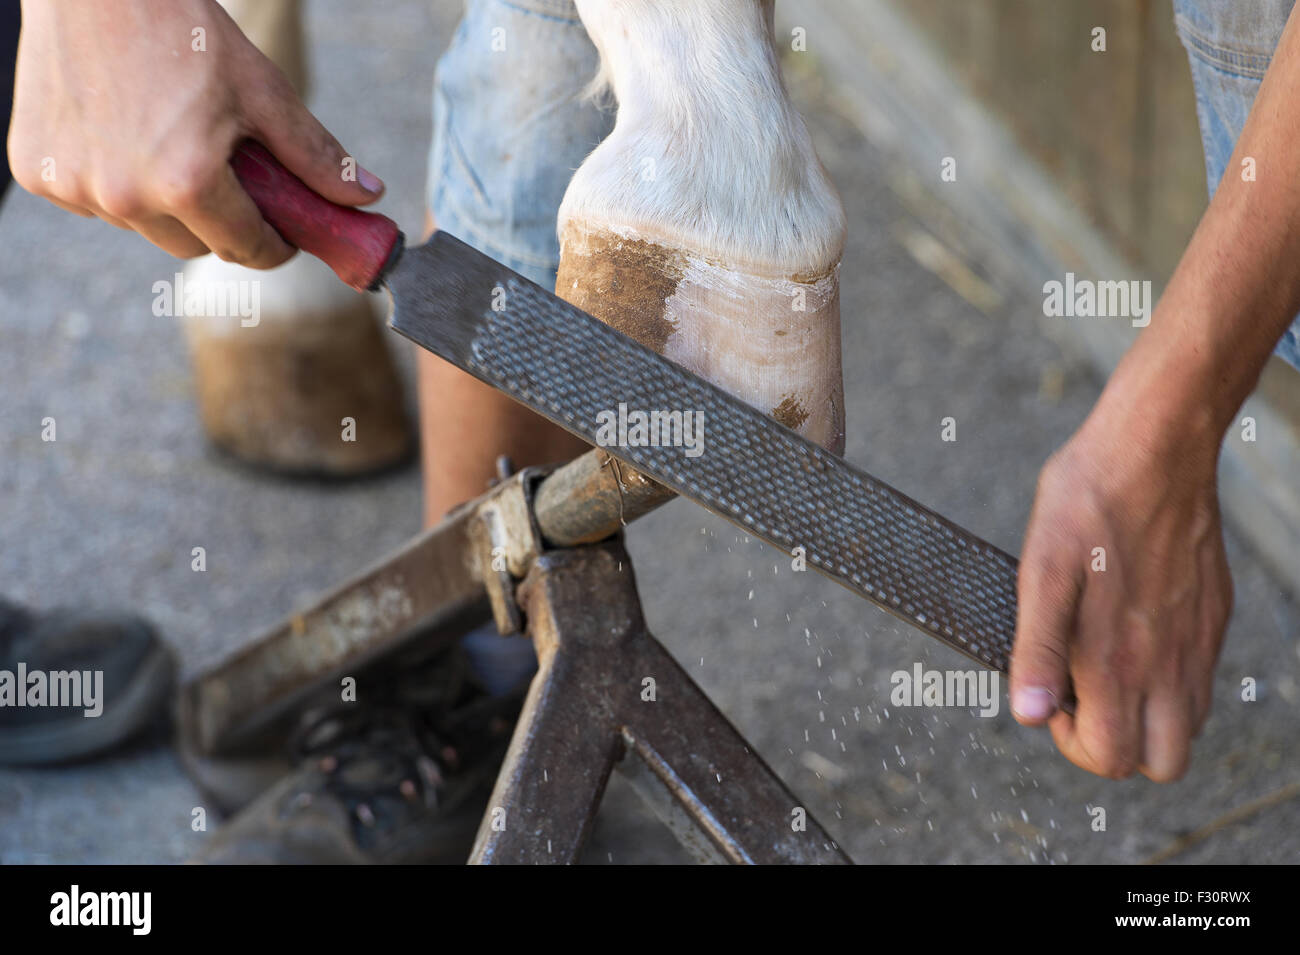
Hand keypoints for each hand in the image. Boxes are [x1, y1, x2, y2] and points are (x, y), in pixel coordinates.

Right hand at [7, 0, 382, 266]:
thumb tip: (370, 197)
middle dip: (222, 224)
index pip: (248, 251)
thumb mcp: (263, 94)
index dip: (276, 245)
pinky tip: (123, 133)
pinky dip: (115, 183)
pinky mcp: (37, 172)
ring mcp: (75, 188)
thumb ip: (316, 156)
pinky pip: (95, 203)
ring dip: (165, 204)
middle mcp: (126, 197)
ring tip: (172, 142)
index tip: (286, 232)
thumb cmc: (185, 32)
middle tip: (233, 180)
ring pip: (144, 227)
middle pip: (194, 248)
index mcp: (188, 183)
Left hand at [1010, 384, 1232, 781]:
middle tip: (1080, 693)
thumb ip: (1034, 648)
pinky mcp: (1213, 617)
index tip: (1052, 694)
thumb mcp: (1040, 570)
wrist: (1155, 447)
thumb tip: (1026, 713)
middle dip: (1115, 745)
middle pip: (1158, 762)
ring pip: (1186, 727)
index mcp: (1117, 657)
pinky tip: (1135, 634)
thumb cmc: (1088, 501)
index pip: (1109, 756)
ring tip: (1105, 666)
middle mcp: (1166, 662)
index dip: (1072, 741)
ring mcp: (1196, 642)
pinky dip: (1170, 681)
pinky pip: (1201, 680)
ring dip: (1145, 717)